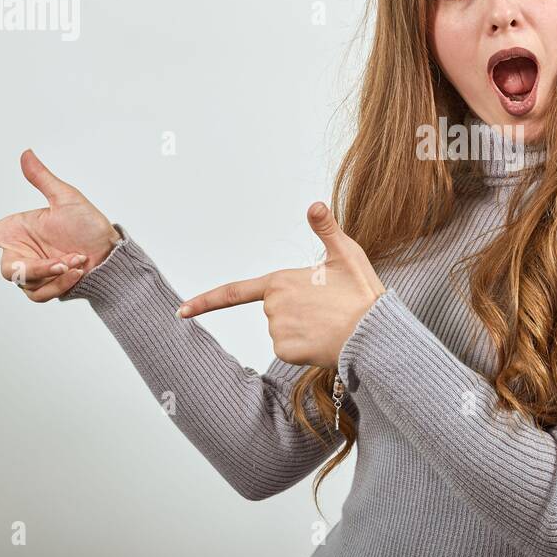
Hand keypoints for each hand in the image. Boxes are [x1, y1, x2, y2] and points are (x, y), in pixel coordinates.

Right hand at [0, 149, 121, 301]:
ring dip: (52, 275)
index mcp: (13, 231)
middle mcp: (18, 252)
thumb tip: (26, 154)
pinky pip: (40, 294)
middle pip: (5, 270)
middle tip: (61, 262)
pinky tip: (77, 271)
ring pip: (25, 283)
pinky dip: (60, 284)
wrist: (110, 255)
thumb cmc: (89, 225)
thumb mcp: (66, 199)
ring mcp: (31, 272)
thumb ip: (42, 179)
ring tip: (76, 262)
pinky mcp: (44, 288)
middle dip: (34, 268)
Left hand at [176, 202, 385, 369]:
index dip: (205, 301)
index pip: (235, 292)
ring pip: (283, 331)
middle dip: (295, 311)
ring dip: (302, 330)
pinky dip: (305, 348)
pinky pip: (289, 350)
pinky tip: (325, 340)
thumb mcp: (346, 254)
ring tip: (330, 323)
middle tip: (327, 308)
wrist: (374, 332)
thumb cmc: (362, 292)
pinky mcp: (286, 352)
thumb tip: (315, 204)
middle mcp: (273, 306)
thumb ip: (326, 229)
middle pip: (274, 312)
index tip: (181, 311)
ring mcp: (278, 331)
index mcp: (280, 280)